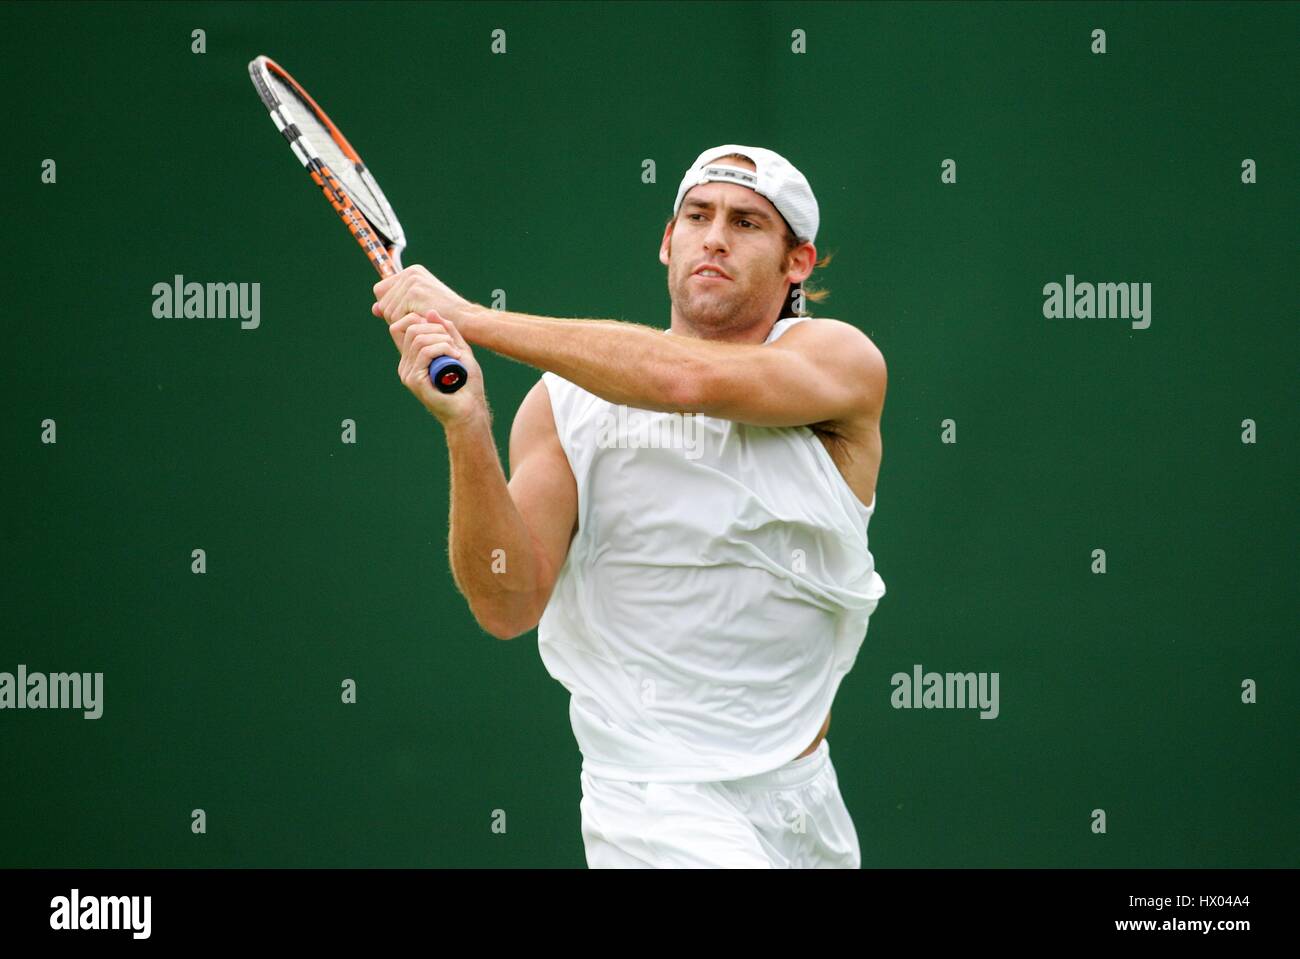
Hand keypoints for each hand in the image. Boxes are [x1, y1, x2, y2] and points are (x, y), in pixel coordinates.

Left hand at [372, 264, 470, 325]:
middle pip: (382, 302)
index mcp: (411, 272)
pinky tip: (422, 323)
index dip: (390, 307)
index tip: (408, 314)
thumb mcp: (417, 308)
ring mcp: (411, 281)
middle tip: (417, 320)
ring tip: (421, 321)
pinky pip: (395, 316)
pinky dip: (407, 325)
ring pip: (387, 311)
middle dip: (395, 317)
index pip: (381, 291)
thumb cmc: (444, 316)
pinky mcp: (413, 292)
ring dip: (401, 322)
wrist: (465, 319)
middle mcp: (410, 273)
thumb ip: (395, 306)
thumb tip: (374, 309)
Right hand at [389, 309, 486, 426]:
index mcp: (412, 358)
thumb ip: (447, 332)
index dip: (417, 319)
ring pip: (419, 339)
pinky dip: (443, 348)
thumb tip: (431, 312)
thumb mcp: (459, 350)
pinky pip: (425, 352)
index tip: (441, 329)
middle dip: (436, 329)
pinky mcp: (415, 381)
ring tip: (456, 353)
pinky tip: (455, 356)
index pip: (399, 327)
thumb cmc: (467, 384)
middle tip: (454, 345)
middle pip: (411, 329)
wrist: (470, 409)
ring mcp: (408, 373)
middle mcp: (406, 365)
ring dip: (443, 340)